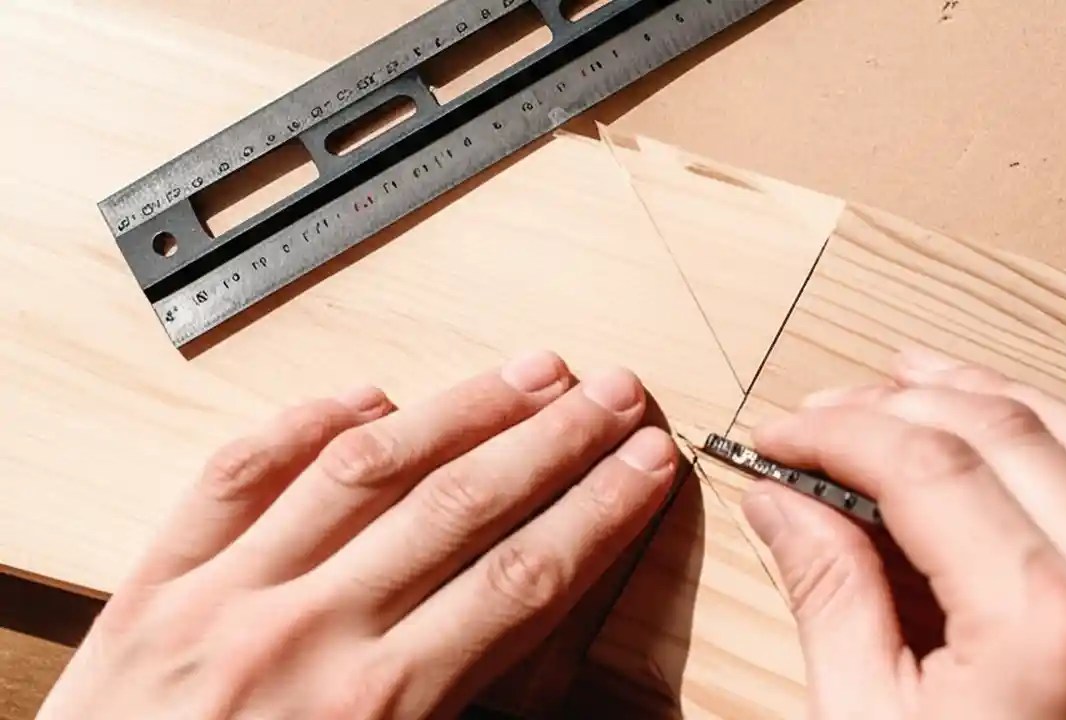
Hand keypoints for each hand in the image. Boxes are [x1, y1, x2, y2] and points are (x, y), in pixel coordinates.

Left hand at [39, 351, 677, 718]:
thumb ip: (460, 707)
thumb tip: (530, 630)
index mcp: (376, 709)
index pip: (520, 580)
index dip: (596, 511)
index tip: (641, 464)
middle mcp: (305, 638)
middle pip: (461, 508)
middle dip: (552, 442)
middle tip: (610, 395)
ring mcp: (225, 599)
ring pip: (363, 470)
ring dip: (456, 412)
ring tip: (525, 374)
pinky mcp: (157, 586)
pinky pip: (235, 477)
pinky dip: (303, 425)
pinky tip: (365, 396)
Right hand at [743, 349, 1065, 718]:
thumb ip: (830, 594)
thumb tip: (779, 498)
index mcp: (1044, 630)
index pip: (921, 463)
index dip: (838, 431)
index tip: (784, 434)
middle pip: (1000, 432)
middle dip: (898, 403)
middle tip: (830, 411)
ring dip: (998, 391)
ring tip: (922, 373)